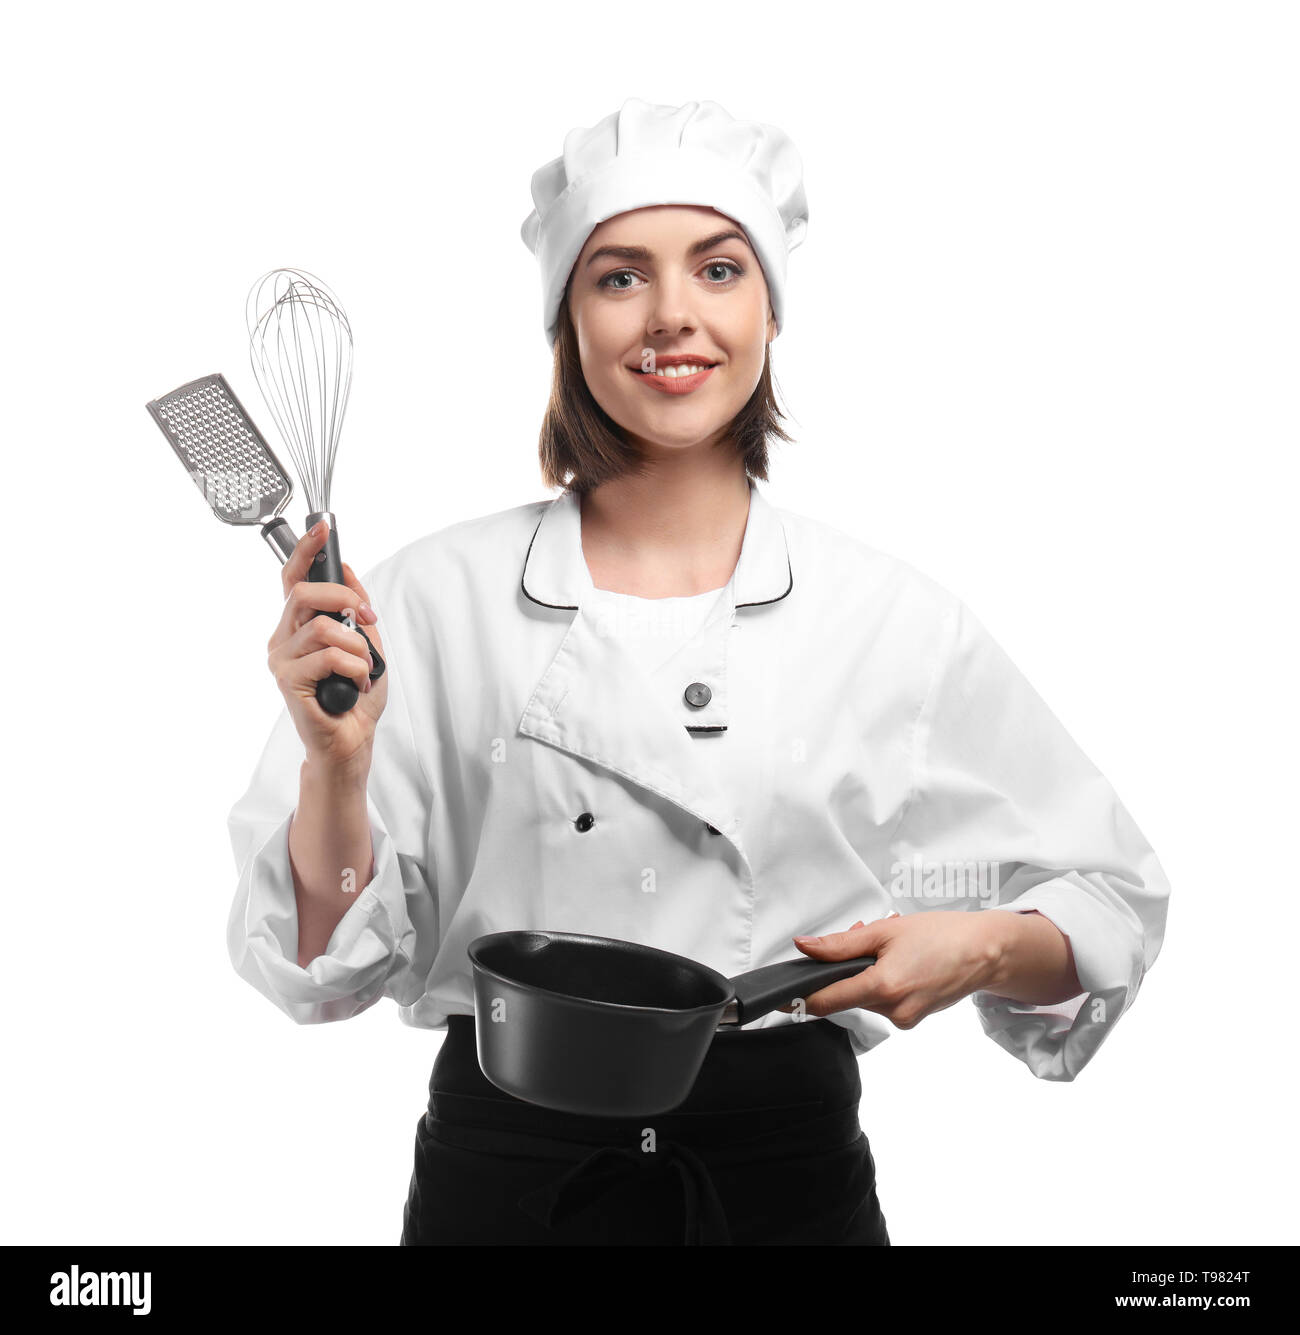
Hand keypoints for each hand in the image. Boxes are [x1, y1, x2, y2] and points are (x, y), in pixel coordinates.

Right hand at [267, 519, 386, 773]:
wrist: (351, 741)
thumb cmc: (354, 696)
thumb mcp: (365, 644)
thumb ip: (354, 610)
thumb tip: (348, 570)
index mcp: (298, 626)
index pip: (293, 579)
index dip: (306, 551)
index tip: (323, 528)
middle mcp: (283, 638)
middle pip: (304, 593)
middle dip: (344, 597)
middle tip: (368, 617)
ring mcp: (282, 659)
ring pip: (323, 627)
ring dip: (357, 646)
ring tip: (363, 669)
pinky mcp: (287, 680)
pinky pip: (328, 655)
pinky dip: (354, 668)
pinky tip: (356, 685)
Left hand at [786, 910, 1004, 1029]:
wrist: (985, 951)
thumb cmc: (942, 935)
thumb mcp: (885, 931)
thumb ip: (840, 944)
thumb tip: (805, 947)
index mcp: (884, 987)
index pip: (826, 1001)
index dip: (799, 999)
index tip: (781, 997)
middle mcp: (894, 1010)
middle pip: (846, 996)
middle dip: (844, 970)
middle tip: (861, 938)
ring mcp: (905, 1018)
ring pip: (865, 998)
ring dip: (865, 975)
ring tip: (889, 948)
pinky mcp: (913, 1019)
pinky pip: (883, 1002)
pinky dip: (882, 983)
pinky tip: (899, 963)